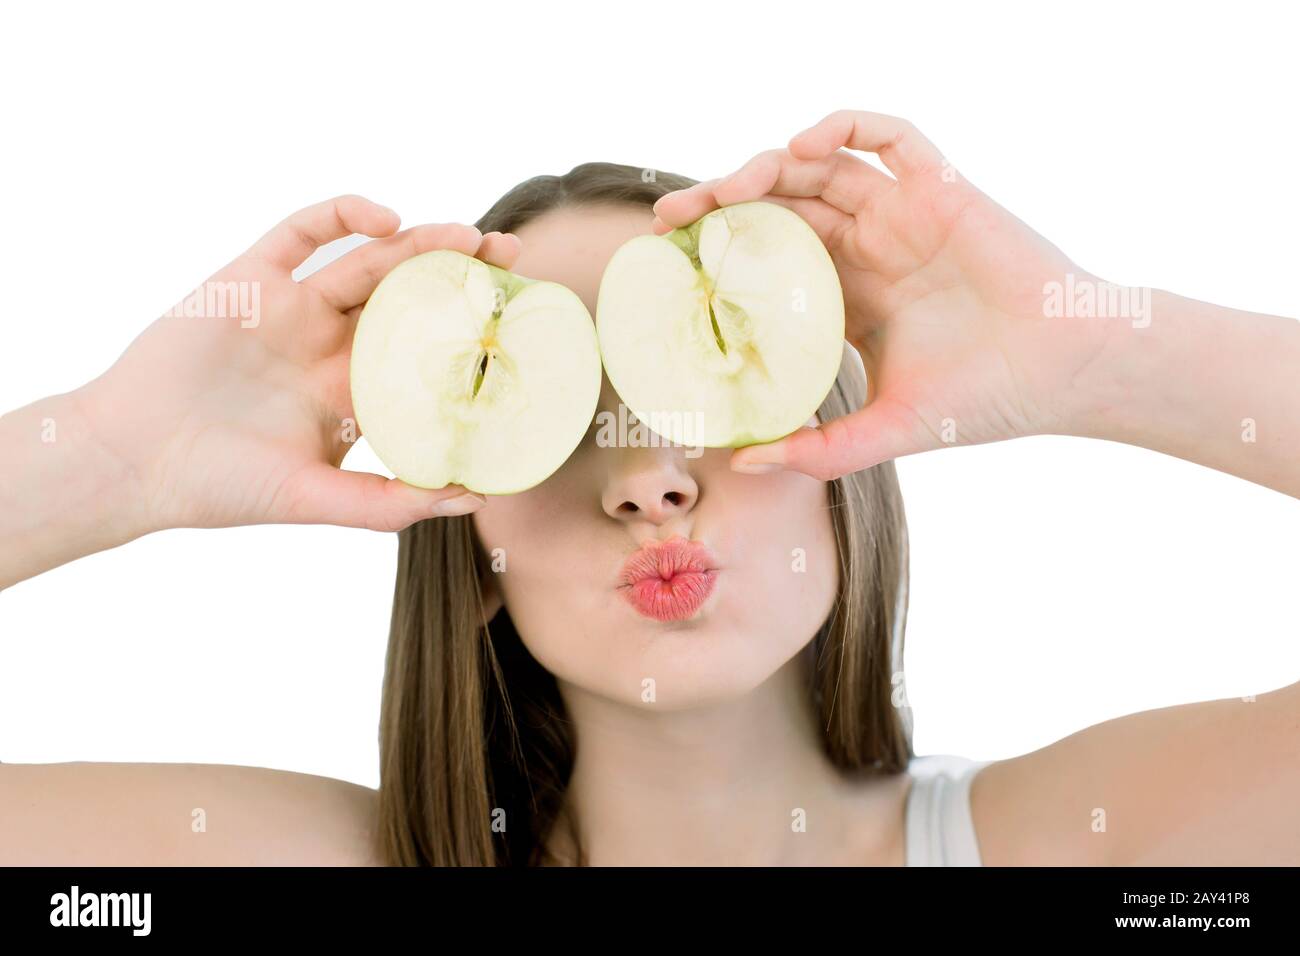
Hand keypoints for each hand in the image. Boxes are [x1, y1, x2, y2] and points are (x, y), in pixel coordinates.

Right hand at [77, 195, 518, 532]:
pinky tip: (386, 220)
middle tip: (513, 259)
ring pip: (368, 261)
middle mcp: (329, 343)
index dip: (471, 336)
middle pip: (409, 295)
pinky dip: (343, 214)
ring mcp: (292, 307)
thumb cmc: (222, 487)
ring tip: (469, 236)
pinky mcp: (250, 277)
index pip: (426, 352)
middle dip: (461, 275)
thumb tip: (474, 498)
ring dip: (419, 242)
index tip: (519, 327)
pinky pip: (304, 231)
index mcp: (352, 390)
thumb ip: (392, 501)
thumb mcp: (319, 500)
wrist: (133, 463)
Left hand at [652, 109, 1118, 478]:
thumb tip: (742, 459)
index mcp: (849, 298)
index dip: (719, 255)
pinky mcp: (942, 187)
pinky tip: (805, 147)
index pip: (768, 261)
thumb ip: (818, 449)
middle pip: (781, 205)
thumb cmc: (986, 401)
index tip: (673, 265)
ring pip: (822, 166)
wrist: (1066, 373)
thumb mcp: (886, 431)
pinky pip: (890, 136)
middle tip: (672, 220)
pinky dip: (846, 126)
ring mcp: (903, 214)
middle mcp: (869, 248)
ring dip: (767, 164)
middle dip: (721, 204)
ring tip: (724, 189)